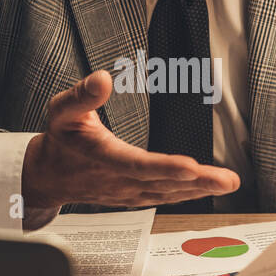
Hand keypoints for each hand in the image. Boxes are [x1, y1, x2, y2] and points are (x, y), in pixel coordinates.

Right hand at [20, 70, 239, 227]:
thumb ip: (82, 95)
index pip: (137, 165)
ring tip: (227, 182)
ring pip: (168, 194)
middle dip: (197, 182)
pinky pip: (166, 197)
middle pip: (162, 183)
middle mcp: (119, 180)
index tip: (191, 166)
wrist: (49, 176)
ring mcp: (128, 192)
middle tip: (226, 180)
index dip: (164, 168)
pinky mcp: (135, 196)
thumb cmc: (59, 140)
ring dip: (200, 190)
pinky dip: (189, 194)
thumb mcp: (62, 111)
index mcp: (103, 157)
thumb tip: (102, 78)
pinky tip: (209, 188)